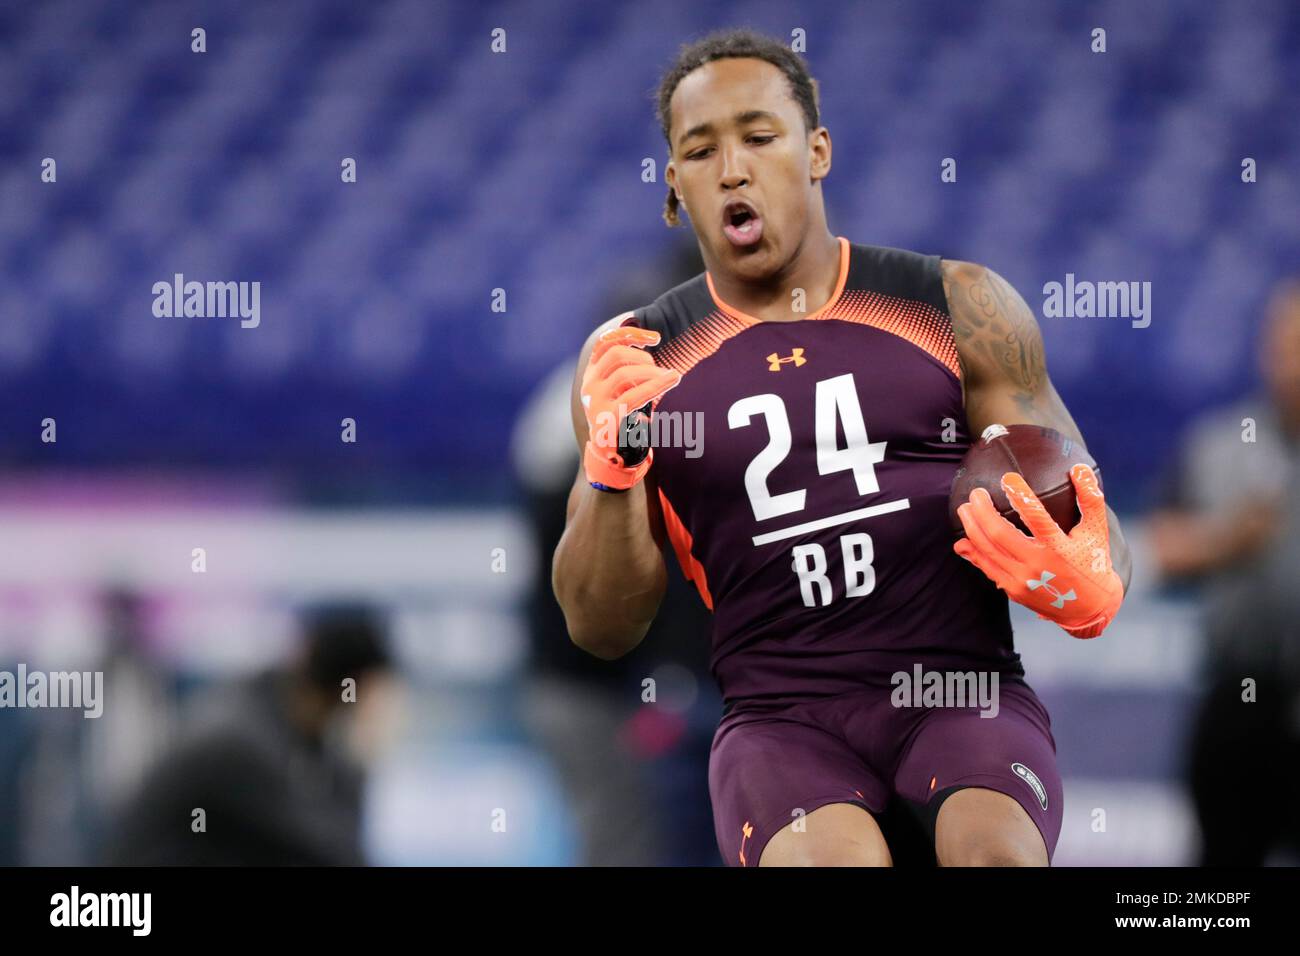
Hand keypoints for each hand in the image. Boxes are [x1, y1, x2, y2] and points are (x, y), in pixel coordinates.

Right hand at [580, 325, 680, 489]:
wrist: (612, 453)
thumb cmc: (623, 416)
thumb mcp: (622, 387)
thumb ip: (629, 366)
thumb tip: (650, 339)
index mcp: (592, 373)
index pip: (605, 342)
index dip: (630, 334)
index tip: (655, 338)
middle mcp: (589, 384)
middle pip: (616, 355)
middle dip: (643, 356)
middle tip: (660, 369)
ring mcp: (595, 401)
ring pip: (625, 373)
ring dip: (652, 372)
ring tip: (670, 377)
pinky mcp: (607, 417)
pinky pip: (635, 395)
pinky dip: (657, 385)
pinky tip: (673, 379)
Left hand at [954, 463, 1123, 637]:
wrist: (1090, 608)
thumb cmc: (1094, 562)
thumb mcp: (1097, 531)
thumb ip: (1091, 499)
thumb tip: (1079, 468)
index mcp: (1059, 548)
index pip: (1036, 518)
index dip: (1020, 496)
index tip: (1007, 478)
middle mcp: (1038, 565)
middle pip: (999, 534)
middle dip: (982, 511)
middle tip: (975, 493)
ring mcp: (1023, 580)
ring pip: (987, 550)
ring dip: (972, 527)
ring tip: (965, 508)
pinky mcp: (1013, 590)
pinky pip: (987, 568)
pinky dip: (973, 552)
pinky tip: (963, 538)